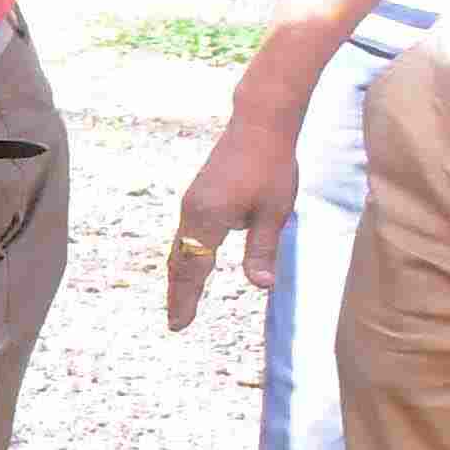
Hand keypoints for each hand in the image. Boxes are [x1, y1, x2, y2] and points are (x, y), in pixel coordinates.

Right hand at [163, 94, 296, 330]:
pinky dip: (186, 255)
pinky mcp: (198, 195)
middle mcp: (192, 212)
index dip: (186, 300)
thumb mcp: (274, 213)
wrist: (259, 124)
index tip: (178, 326)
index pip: (194, 270)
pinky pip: (186, 233)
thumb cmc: (271, 166)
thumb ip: (262, 250)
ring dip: (181, 275)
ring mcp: (192, 202)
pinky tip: (194, 262)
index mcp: (208, 220)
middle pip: (179, 261)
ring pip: (180, 247)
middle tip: (175, 323)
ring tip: (181, 299)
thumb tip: (260, 286)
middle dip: (177, 293)